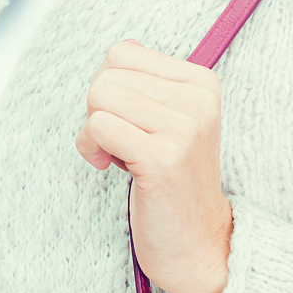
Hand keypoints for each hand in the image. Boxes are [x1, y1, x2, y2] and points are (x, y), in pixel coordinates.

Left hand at [74, 40, 232, 292]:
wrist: (197, 243)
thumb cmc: (170, 178)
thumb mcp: (169, 119)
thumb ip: (147, 81)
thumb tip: (122, 48)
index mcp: (201, 83)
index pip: (123, 52)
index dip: (111, 88)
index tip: (131, 122)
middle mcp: (198, 100)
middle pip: (106, 74)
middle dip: (100, 111)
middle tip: (125, 144)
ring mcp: (184, 129)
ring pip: (98, 96)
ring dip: (95, 131)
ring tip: (122, 155)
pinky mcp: (163, 158)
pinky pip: (98, 127)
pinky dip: (91, 148)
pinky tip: (112, 168)